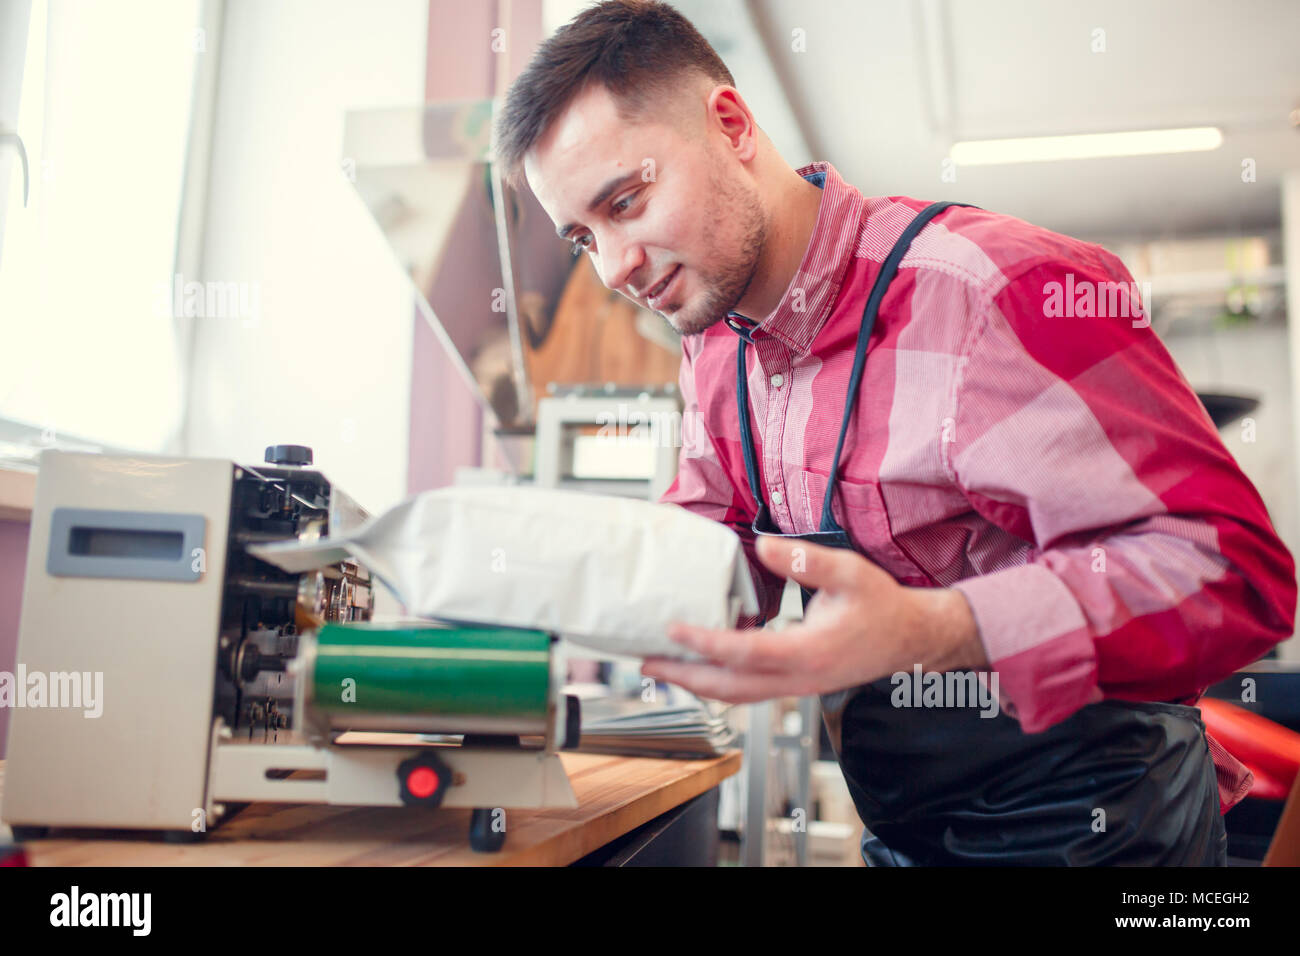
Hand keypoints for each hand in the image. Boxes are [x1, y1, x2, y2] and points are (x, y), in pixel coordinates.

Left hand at [640, 535, 984, 702]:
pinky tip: (704, 661)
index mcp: (807, 652)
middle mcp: (797, 677)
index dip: (703, 643)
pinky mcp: (797, 683)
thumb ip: (805, 561)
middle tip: (646, 662)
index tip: (672, 629)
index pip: (742, 653)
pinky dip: (720, 679)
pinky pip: (750, 688)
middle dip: (684, 677)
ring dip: (697, 682)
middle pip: (729, 688)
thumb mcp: (850, 572)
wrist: (913, 639)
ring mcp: (797, 686)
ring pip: (737, 694)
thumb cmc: (883, 605)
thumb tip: (763, 548)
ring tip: (662, 666)